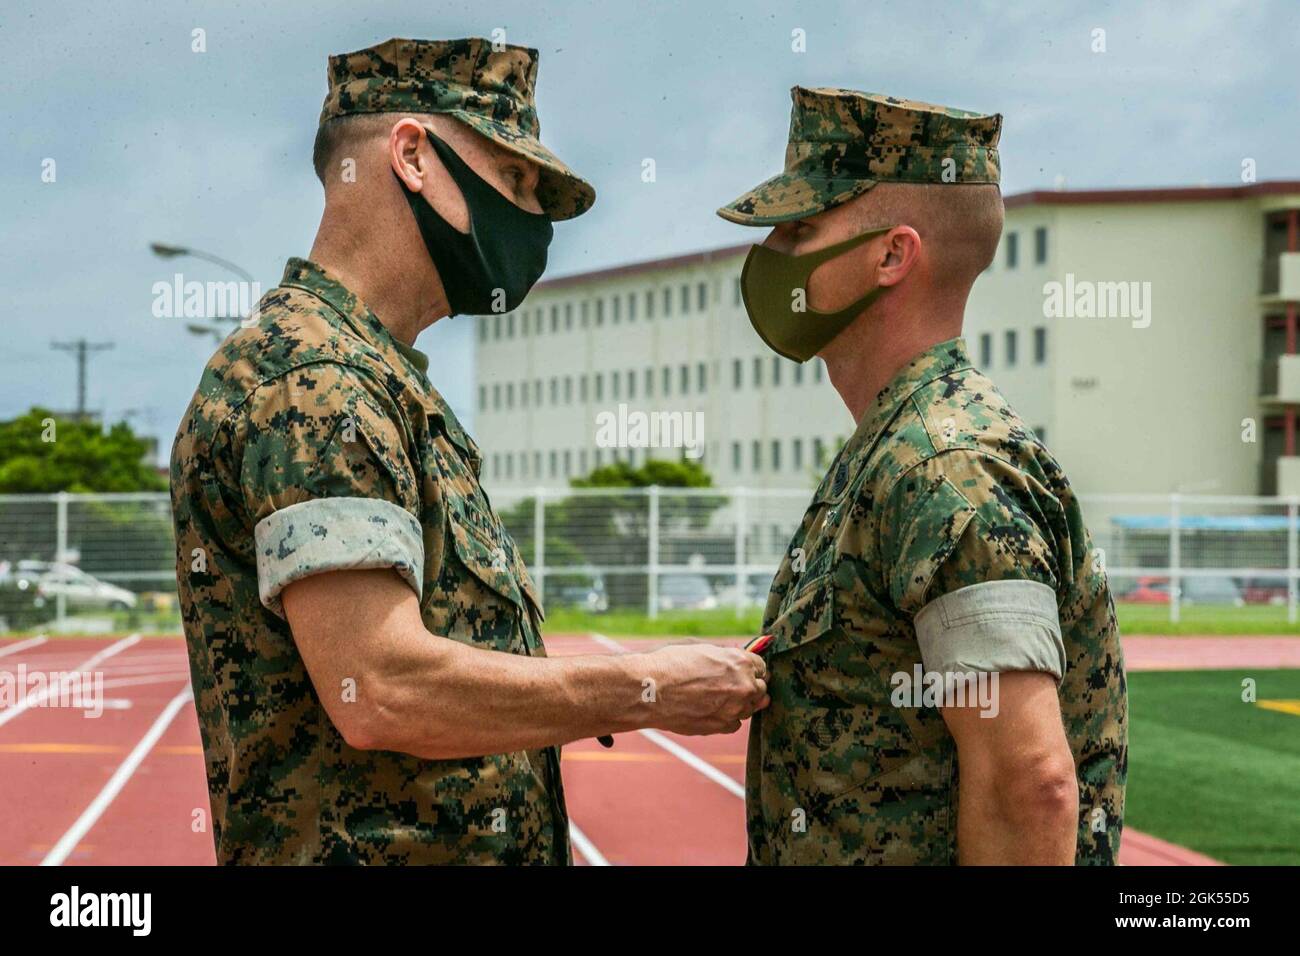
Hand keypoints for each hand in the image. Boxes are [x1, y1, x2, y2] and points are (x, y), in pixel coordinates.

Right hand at [641, 643, 769, 735]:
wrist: (649, 691)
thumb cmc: (669, 664)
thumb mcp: (699, 647)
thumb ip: (723, 654)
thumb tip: (732, 656)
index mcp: (740, 661)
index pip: (761, 666)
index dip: (750, 668)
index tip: (742, 671)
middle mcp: (744, 685)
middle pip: (761, 688)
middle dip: (749, 685)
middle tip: (731, 685)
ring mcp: (735, 709)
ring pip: (750, 708)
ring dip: (740, 703)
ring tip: (718, 698)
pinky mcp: (723, 726)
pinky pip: (735, 723)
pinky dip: (727, 717)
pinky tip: (711, 710)